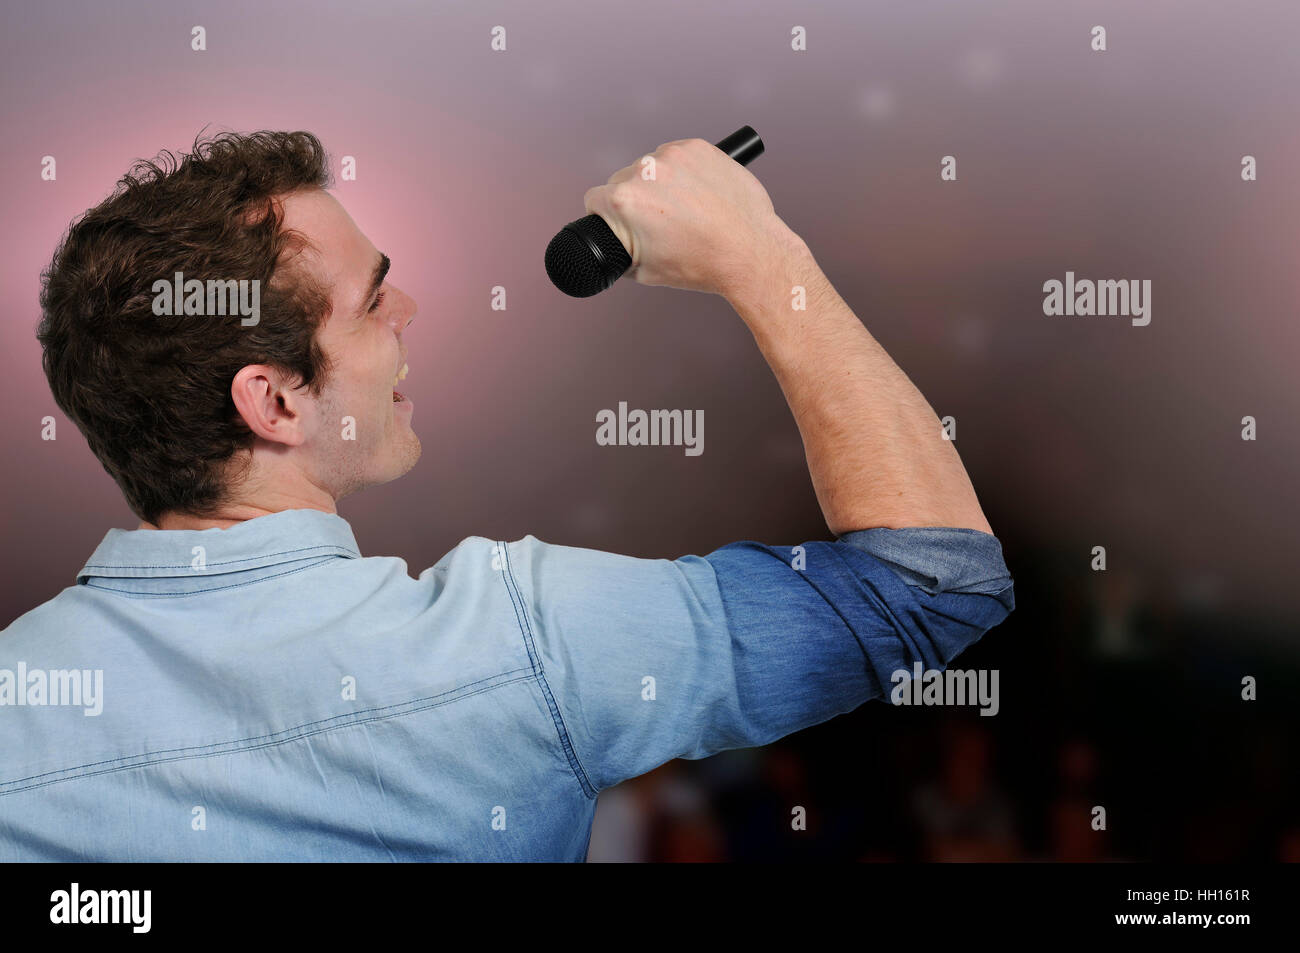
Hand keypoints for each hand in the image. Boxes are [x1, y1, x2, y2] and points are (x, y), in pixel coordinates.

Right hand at [582, 137, 799, 297]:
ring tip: (686, 209)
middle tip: (662, 222)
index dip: (607, 215)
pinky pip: (677, 155)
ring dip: (660, 182)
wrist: (749, 250)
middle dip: (636, 198)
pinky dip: (684, 171)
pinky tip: (698, 194)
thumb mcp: (644, 271)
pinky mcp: (697, 147)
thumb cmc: (703, 262)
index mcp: (624, 200)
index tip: (624, 222)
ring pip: (650, 165)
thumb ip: (619, 250)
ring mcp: (672, 155)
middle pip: (622, 179)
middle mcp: (644, 170)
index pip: (595, 198)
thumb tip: (612, 244)